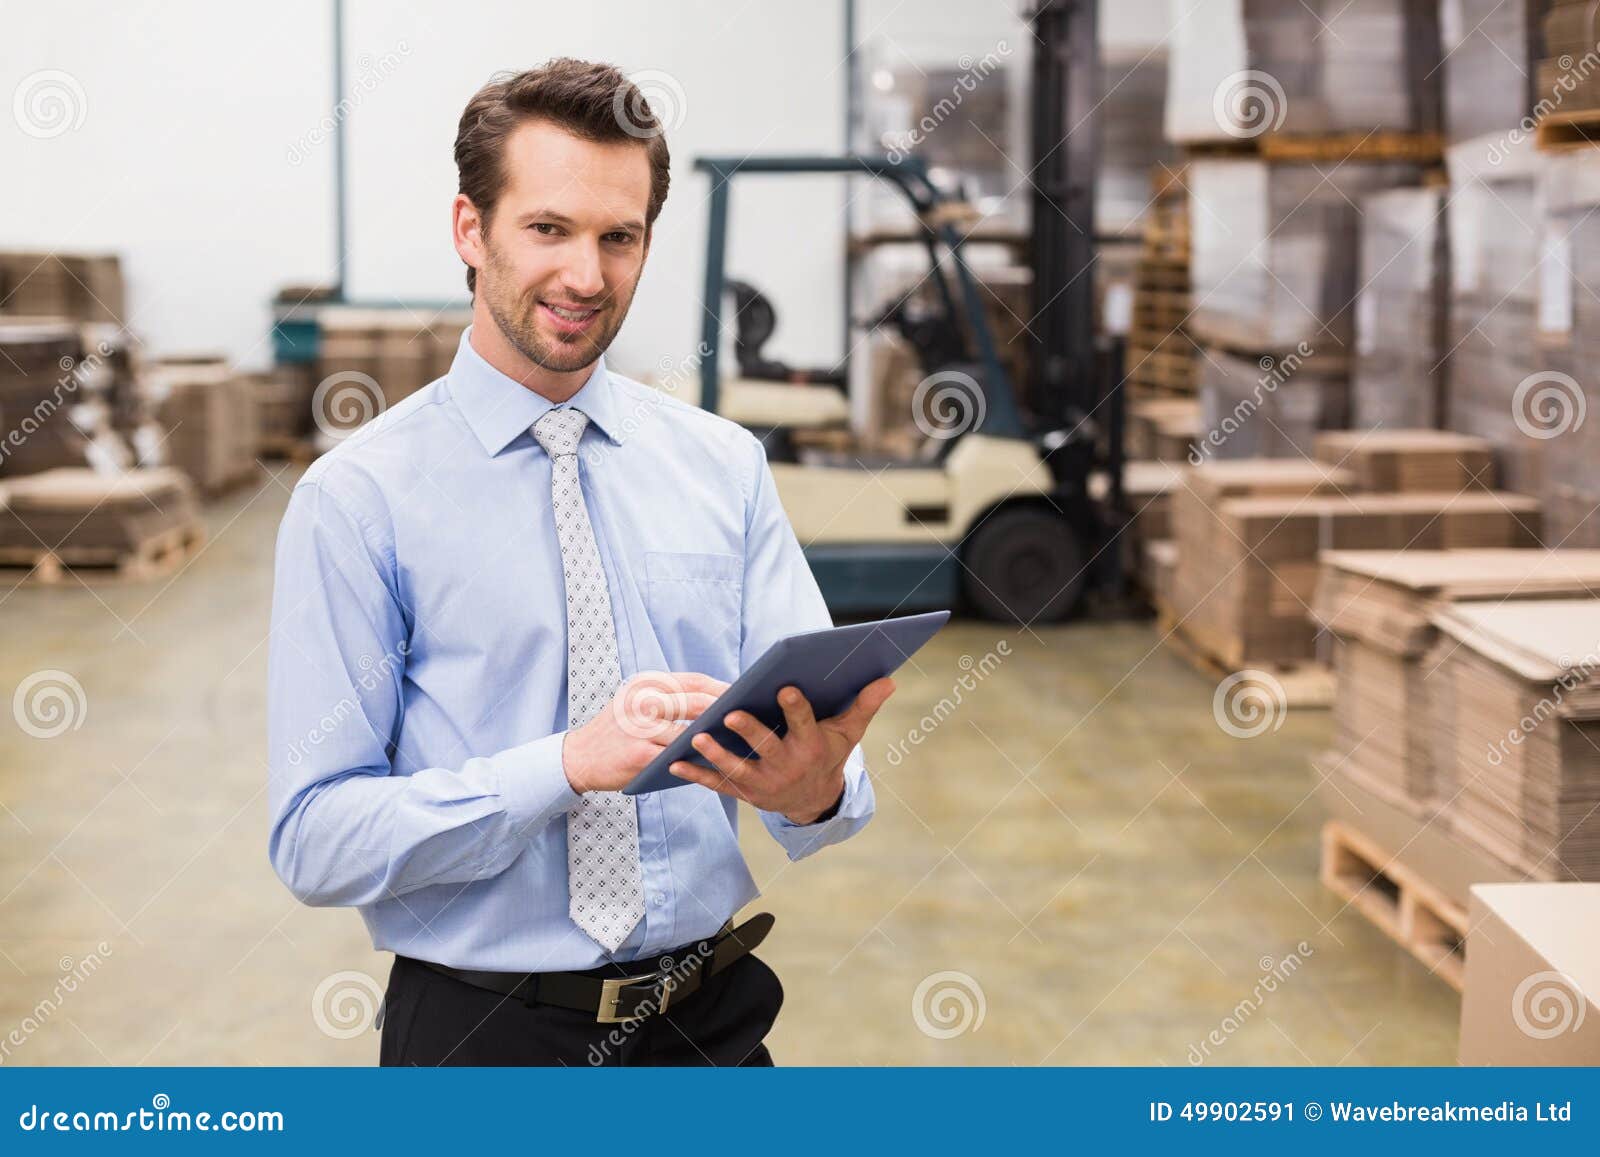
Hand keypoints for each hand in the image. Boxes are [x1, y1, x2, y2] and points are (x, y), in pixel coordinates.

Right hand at [563, 671, 730, 793]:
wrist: (578, 757)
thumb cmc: (617, 730)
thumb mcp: (636, 703)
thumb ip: (668, 699)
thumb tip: (714, 701)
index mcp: (645, 685)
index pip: (693, 681)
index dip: (722, 688)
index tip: (746, 694)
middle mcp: (643, 701)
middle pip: (697, 701)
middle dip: (726, 708)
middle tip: (751, 716)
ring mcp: (641, 728)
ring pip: (690, 730)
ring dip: (716, 736)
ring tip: (739, 739)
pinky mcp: (640, 754)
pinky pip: (678, 757)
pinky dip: (698, 759)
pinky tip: (715, 762)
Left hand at [668, 677, 895, 823]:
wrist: (813, 800)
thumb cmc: (828, 754)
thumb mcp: (847, 733)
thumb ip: (863, 704)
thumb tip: (888, 679)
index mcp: (811, 747)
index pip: (804, 725)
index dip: (796, 708)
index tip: (786, 688)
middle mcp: (787, 767)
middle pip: (766, 748)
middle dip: (749, 732)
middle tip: (730, 714)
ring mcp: (764, 783)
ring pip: (738, 769)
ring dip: (717, 755)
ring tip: (697, 737)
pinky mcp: (744, 793)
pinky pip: (717, 785)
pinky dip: (695, 775)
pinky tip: (673, 762)